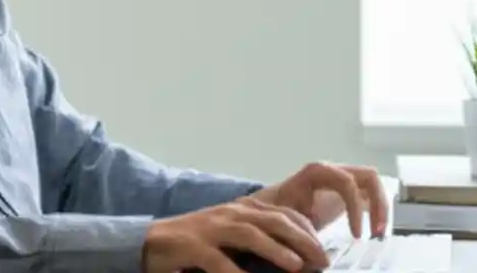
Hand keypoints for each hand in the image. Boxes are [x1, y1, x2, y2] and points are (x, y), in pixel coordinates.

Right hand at [142, 196, 329, 272]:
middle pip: (273, 220)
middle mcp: (229, 214)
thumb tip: (297, 254)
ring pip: (249, 234)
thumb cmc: (199, 242)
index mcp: (243, 209)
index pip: (283, 213)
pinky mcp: (192, 247)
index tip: (324, 250)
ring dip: (275, 250)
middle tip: (321, 260)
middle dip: (301, 239)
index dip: (307, 230)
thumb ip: (259, 237)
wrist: (152, 241)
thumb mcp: (232, 234)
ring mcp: (210, 229)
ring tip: (297, 266)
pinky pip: (217, 261)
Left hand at [250, 161, 386, 238]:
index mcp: (317, 172)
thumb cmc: (276, 209)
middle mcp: (333, 169)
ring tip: (378, 233)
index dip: (355, 208)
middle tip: (376, 233)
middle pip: (368, 176)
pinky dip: (376, 209)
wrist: (270, 204)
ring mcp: (341, 176)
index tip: (356, 236)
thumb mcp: (286, 217)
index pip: (347, 182)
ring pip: (373, 183)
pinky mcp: (346, 188)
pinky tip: (374, 230)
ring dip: (381, 206)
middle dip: (378, 204)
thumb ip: (301, 227)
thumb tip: (315, 250)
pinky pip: (369, 192)